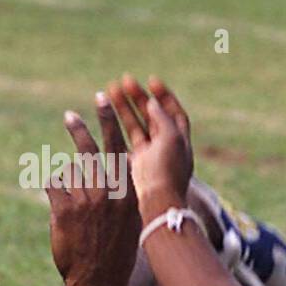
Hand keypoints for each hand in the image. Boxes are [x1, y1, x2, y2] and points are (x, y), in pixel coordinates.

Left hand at [45, 95, 140, 285]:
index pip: (117, 147)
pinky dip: (55, 195)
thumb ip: (122, 194)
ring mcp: (85, 199)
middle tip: (69, 115)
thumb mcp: (129, 220)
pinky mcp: (63, 209)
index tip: (102, 100)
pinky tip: (60, 214)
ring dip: (68, 188)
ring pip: (69, 175)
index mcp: (125, 191)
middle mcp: (106, 191)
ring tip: (75, 210)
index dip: (108, 122)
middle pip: (89, 151)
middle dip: (79, 130)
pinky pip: (53, 187)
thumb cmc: (116, 253)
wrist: (99, 280)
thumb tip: (119, 171)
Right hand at [104, 75, 193, 219]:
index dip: (164, 95)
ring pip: (136, 126)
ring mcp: (148, 157)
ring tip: (108, 89)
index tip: (150, 80)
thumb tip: (152, 102)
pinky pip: (123, 140)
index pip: (173, 112)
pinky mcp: (132, 166)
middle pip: (152, 116)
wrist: (155, 204)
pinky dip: (115, 126)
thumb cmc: (167, 172)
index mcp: (180, 141)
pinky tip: (105, 113)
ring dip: (124, 108)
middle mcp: (164, 147)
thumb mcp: (171, 139)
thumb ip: (162, 118)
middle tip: (122, 81)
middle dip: (138, 98)